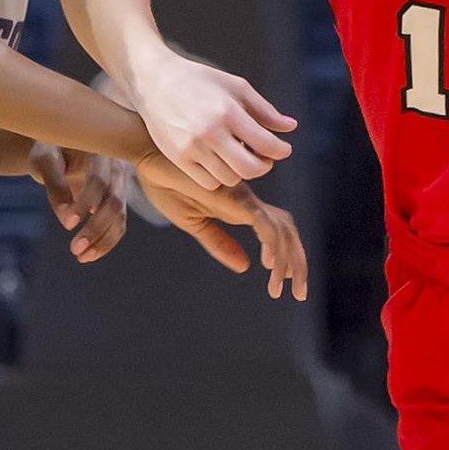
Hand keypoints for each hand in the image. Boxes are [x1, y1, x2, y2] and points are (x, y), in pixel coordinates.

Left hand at [28, 143, 134, 263]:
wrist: (61, 143)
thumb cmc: (49, 148)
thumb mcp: (45, 161)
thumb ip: (55, 187)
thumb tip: (67, 222)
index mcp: (101, 148)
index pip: (99, 180)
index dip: (85, 203)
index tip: (67, 225)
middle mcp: (118, 164)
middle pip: (114, 200)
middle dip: (96, 228)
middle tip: (74, 250)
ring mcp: (122, 181)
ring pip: (120, 215)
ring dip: (104, 240)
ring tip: (81, 257)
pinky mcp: (119, 196)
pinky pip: (119, 222)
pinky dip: (106, 240)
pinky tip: (89, 254)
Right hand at [128, 53, 295, 188]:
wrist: (154, 82)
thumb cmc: (199, 81)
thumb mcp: (236, 87)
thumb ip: (264, 110)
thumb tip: (290, 127)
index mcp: (227, 112)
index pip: (265, 144)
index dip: (280, 150)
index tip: (283, 149)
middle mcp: (210, 132)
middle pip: (250, 168)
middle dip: (264, 166)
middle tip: (263, 158)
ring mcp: (192, 148)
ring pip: (230, 178)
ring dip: (241, 171)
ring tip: (239, 156)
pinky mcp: (178, 158)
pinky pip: (208, 182)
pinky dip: (219, 176)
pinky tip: (220, 161)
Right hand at [135, 153, 308, 299]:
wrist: (149, 156)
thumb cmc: (167, 182)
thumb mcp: (193, 222)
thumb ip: (220, 243)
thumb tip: (245, 267)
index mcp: (241, 207)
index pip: (275, 231)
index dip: (287, 256)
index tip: (285, 284)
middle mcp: (248, 200)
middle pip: (286, 230)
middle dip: (297, 262)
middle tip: (299, 293)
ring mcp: (243, 197)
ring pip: (280, 229)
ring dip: (286, 260)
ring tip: (280, 286)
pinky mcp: (234, 197)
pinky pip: (262, 222)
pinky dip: (271, 243)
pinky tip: (269, 264)